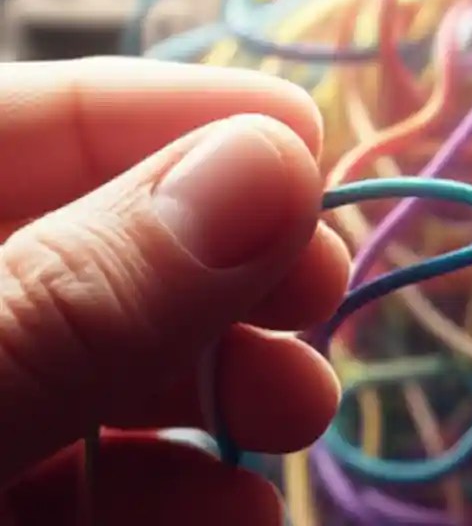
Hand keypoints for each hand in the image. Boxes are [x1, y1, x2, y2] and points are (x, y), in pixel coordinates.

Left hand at [0, 58, 347, 524]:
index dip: (166, 109)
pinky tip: (236, 509)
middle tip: (320, 285)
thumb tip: (271, 164)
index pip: (26, 120)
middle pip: (88, 244)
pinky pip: (81, 480)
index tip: (304, 135)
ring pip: (100, 369)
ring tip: (300, 410)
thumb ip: (90, 290)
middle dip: (223, 261)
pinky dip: (174, 489)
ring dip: (220, 384)